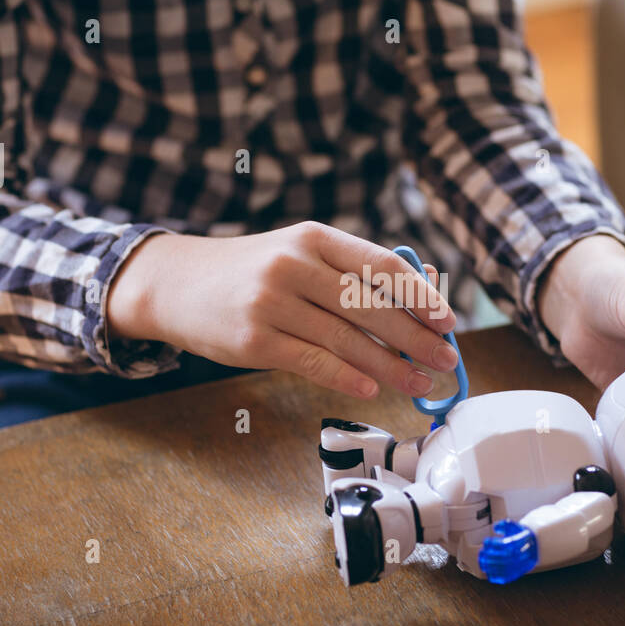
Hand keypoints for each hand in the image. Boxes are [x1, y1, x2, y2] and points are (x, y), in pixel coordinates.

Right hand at [106, 222, 459, 398]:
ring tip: (419, 382)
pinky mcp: (254, 340)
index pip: (380, 264)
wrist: (176, 284)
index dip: (421, 295)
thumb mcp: (298, 253)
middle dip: (415, 337)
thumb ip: (351, 271)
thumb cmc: (252, 272)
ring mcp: (271, 303)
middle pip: (370, 306)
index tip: (449, 320)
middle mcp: (293, 264)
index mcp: (313, 238)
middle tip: (446, 359)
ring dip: (391, 365)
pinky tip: (373, 387)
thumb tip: (419, 301)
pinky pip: (313, 362)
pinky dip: (348, 377)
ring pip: (346, 340)